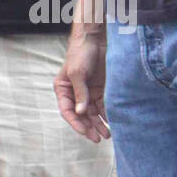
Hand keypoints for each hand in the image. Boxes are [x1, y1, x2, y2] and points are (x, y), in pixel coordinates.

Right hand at [54, 26, 110, 142]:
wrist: (96, 38)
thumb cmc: (81, 53)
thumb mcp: (78, 73)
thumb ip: (80, 93)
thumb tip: (81, 113)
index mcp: (63, 89)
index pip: (67, 111)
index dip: (76, 123)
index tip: (85, 132)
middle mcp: (75, 93)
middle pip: (81, 115)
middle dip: (89, 127)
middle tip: (98, 138)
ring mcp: (88, 91)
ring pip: (93, 113)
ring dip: (99, 124)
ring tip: (107, 135)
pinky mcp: (100, 89)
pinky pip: (103, 105)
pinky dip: (107, 114)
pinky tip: (113, 122)